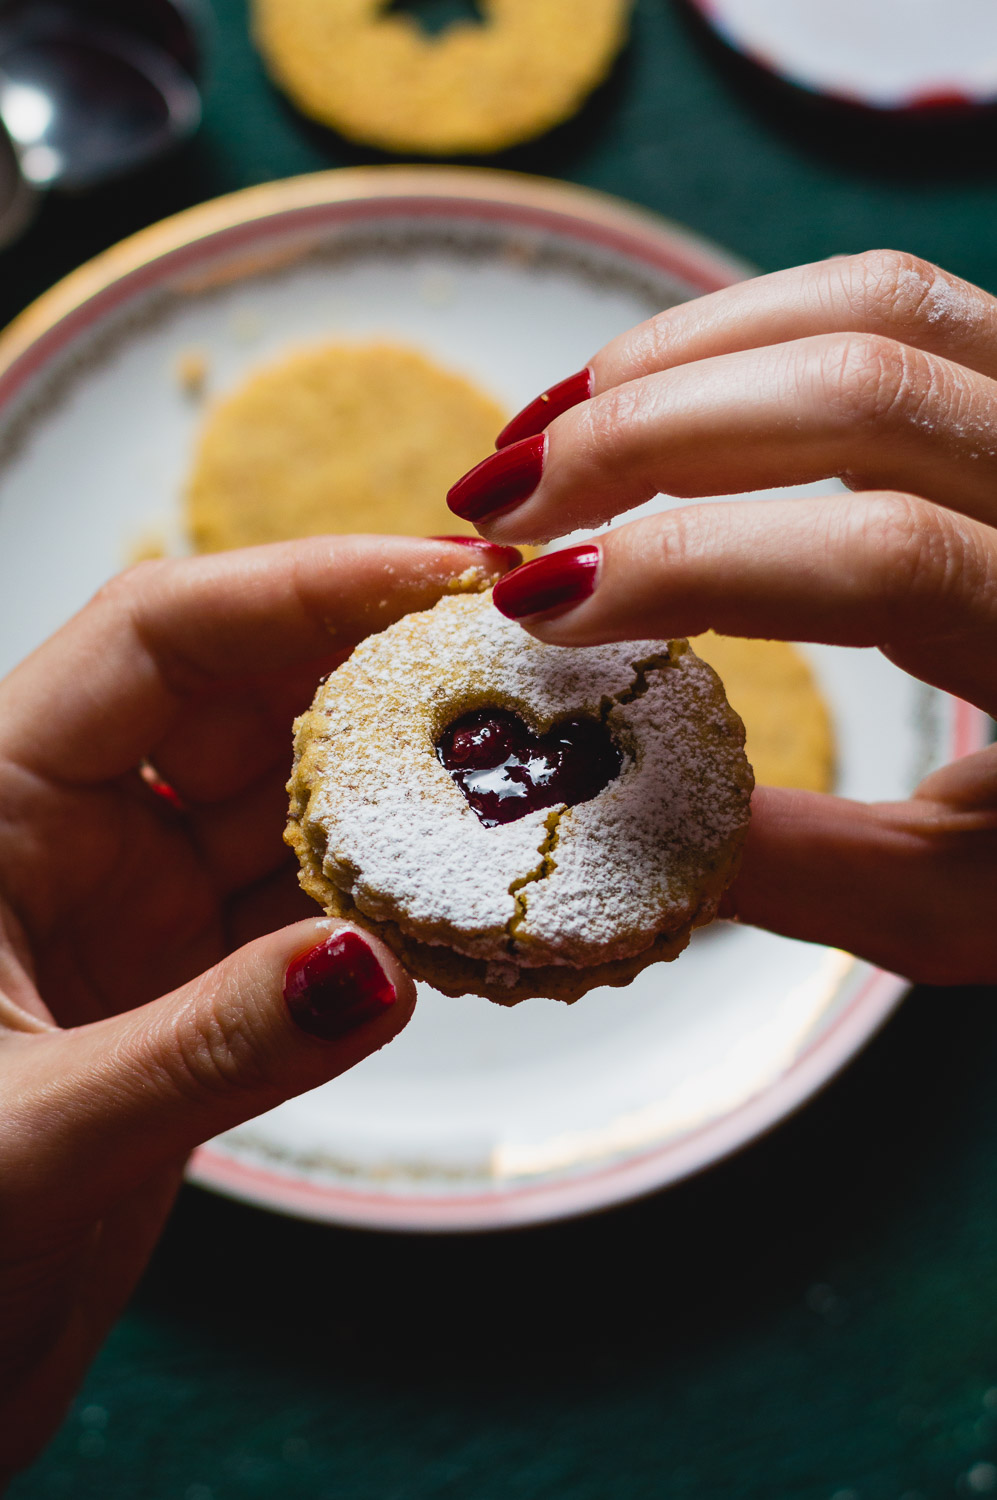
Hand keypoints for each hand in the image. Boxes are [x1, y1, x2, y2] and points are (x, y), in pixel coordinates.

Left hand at [0, 534, 516, 1479]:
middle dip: (381, 672)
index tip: (445, 581)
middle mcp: (69, 831)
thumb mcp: (30, 1140)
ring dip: (406, 793)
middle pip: (245, 695)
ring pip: (294, 805)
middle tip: (528, 664)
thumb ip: (203, 1050)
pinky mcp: (193, 989)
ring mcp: (138, 909)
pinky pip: (316, 916)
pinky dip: (397, 909)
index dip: (304, 586)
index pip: (155, 633)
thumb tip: (373, 966)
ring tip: (535, 770)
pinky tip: (481, 902)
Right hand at [447, 248, 996, 985]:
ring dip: (676, 356)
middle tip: (498, 509)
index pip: (879, 556)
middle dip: (642, 438)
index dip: (687, 564)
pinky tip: (648, 388)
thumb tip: (602, 819)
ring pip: (869, 303)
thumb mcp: (958, 901)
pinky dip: (742, 325)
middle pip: (858, 389)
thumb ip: (794, 870)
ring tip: (544, 432)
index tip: (531, 607)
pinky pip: (884, 297)